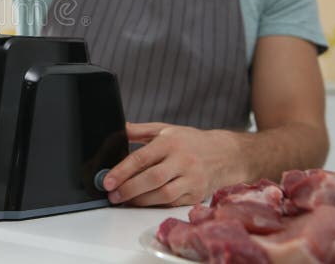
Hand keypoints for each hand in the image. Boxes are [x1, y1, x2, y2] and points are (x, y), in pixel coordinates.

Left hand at [102, 122, 241, 206]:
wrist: (227, 154)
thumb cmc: (190, 141)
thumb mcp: (164, 129)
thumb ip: (138, 131)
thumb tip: (116, 129)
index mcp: (170, 142)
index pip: (141, 158)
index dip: (122, 171)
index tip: (107, 181)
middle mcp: (183, 161)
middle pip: (152, 179)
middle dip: (128, 189)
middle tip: (112, 195)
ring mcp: (192, 179)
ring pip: (163, 194)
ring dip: (140, 200)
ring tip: (124, 200)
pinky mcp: (197, 195)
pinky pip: (172, 203)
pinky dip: (155, 204)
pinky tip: (142, 202)